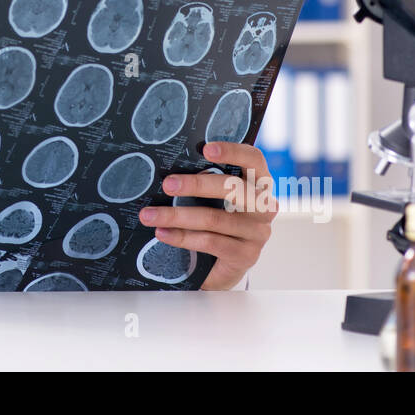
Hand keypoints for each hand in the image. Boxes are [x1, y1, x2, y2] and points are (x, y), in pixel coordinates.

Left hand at [138, 140, 278, 289]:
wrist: (225, 265)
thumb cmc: (218, 218)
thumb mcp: (216, 197)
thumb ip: (206, 179)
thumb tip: (172, 169)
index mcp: (259, 183)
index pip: (254, 160)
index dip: (233, 151)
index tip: (206, 149)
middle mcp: (265, 206)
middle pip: (233, 189)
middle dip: (196, 185)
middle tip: (167, 184)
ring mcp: (258, 233)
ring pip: (214, 219)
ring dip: (177, 216)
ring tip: (149, 215)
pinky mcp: (246, 255)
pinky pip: (210, 242)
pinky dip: (182, 237)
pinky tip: (162, 233)